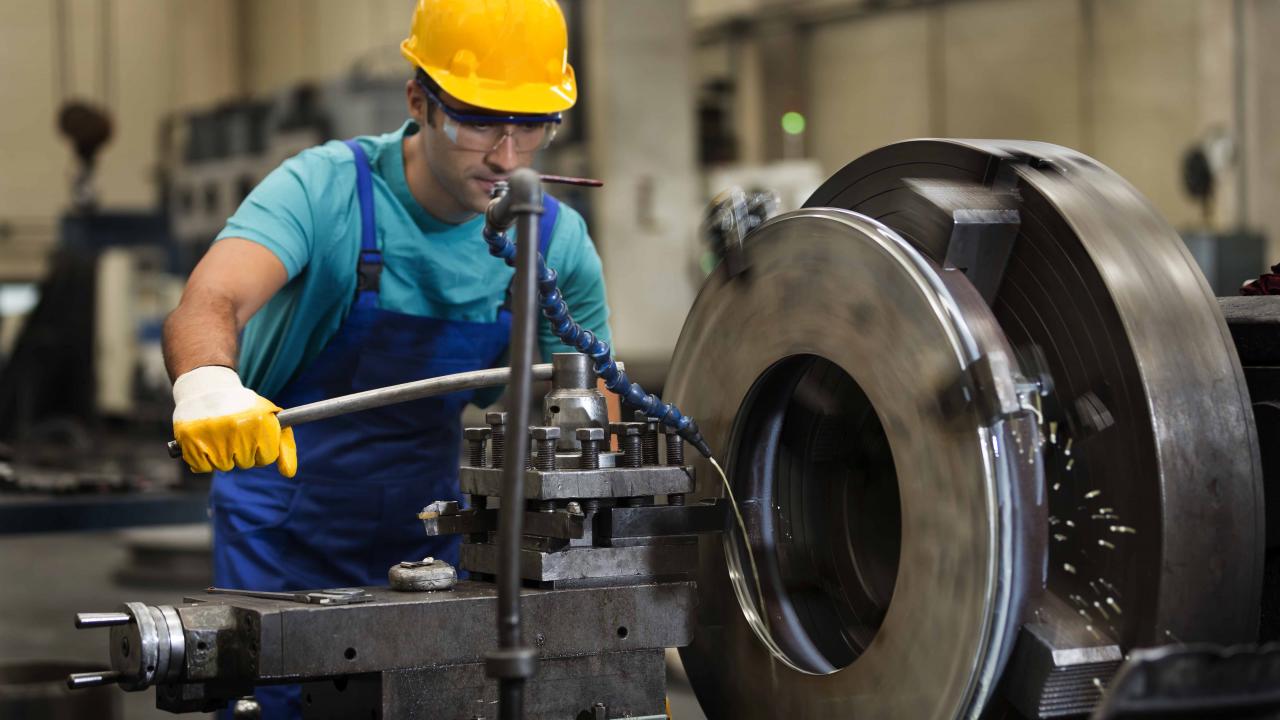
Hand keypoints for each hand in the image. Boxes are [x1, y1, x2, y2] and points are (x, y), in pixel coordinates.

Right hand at [171, 366, 296, 476]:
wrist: (207, 389)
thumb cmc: (244, 408)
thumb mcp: (270, 419)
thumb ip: (284, 447)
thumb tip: (289, 473)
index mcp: (260, 422)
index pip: (266, 458)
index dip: (260, 449)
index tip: (254, 435)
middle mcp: (238, 429)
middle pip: (245, 463)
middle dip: (241, 452)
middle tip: (234, 431)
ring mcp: (214, 436)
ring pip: (224, 466)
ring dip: (222, 455)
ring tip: (219, 433)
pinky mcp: (192, 441)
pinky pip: (202, 467)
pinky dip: (203, 458)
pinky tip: (205, 440)